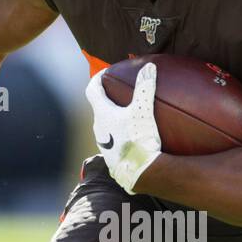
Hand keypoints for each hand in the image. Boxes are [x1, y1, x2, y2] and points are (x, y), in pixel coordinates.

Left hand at [84, 62, 160, 193]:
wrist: (139, 174)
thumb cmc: (138, 140)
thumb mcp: (144, 111)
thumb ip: (145, 88)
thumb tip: (148, 67)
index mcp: (102, 115)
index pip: (92, 91)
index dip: (97, 79)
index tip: (105, 73)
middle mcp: (99, 129)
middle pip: (99, 109)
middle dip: (108, 99)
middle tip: (118, 91)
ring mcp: (105, 145)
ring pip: (106, 126)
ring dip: (114, 118)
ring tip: (128, 114)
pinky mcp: (113, 158)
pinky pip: (115, 140)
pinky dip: (121, 133)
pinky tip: (135, 136)